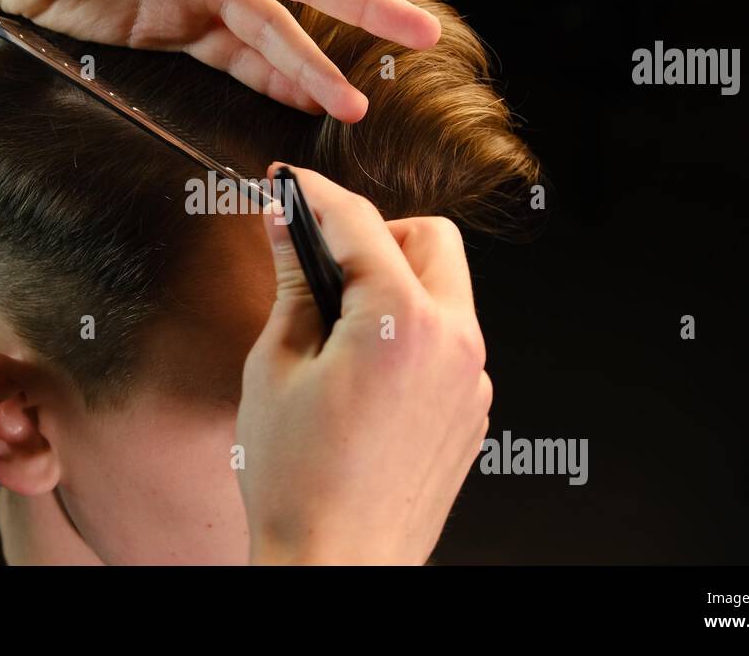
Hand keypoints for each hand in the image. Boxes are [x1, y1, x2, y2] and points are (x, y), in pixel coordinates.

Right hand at [237, 164, 491, 564]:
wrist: (336, 564)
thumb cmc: (299, 482)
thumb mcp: (275, 367)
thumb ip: (290, 285)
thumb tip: (287, 226)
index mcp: (401, 324)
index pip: (359, 223)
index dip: (314, 194)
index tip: (288, 184)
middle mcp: (454, 344)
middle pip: (432, 240)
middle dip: (378, 235)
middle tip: (326, 264)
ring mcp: (472, 381)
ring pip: (447, 292)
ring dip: (398, 286)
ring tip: (340, 330)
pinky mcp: (473, 411)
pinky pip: (450, 343)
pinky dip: (413, 334)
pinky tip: (366, 374)